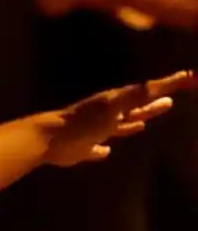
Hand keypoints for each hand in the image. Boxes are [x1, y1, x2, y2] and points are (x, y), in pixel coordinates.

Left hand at [44, 70, 195, 166]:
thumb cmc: (83, 121)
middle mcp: (106, 116)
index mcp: (115, 103)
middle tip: (170, 102)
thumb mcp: (114, 105)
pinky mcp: (81, 150)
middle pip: (134, 110)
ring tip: (142, 124)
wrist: (47, 138)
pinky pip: (95, 150)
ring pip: (118, 128)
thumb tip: (162, 80)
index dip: (166, 86)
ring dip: (131, 126)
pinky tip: (105, 152)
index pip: (146, 93)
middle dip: (151, 107)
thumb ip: (138, 94)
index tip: (185, 78)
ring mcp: (93, 132)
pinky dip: (101, 151)